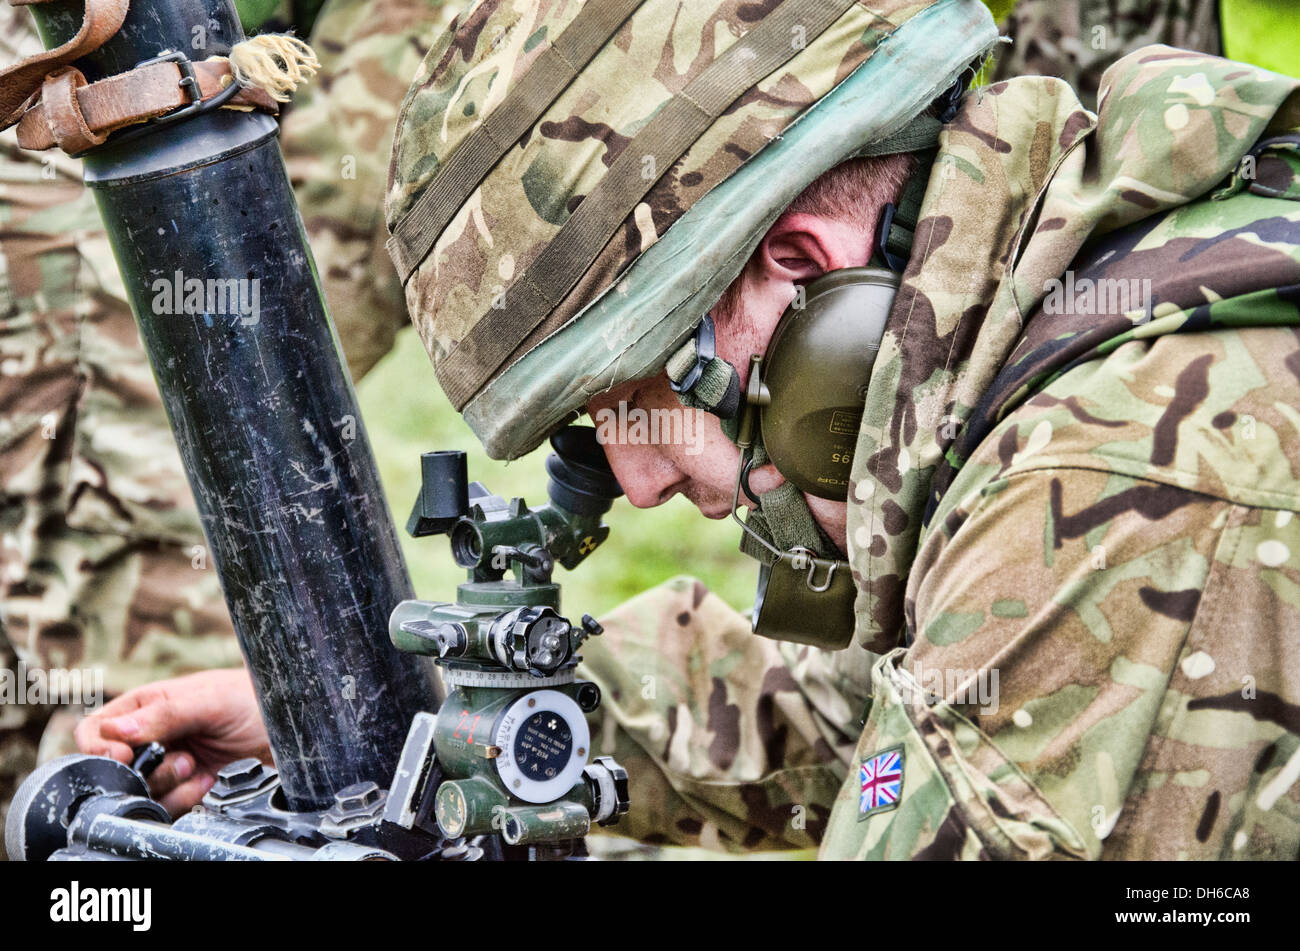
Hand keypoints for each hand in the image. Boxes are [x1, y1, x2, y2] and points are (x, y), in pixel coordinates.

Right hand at [75, 668, 270, 815]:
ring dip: (169, 785)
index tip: (127, 757)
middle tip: (181, 760)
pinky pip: (166, 803)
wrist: (288, 724)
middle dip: (146, 771)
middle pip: (116, 768)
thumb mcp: (209, 700)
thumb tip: (118, 730)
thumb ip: (164, 714)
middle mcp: (150, 735)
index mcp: (145, 705)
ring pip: (140, 790)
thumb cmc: (252, 698)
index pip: (96, 730)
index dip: (101, 748)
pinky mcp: (184, 782)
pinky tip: (207, 779)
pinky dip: (185, 797)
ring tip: (197, 766)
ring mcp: (167, 760)